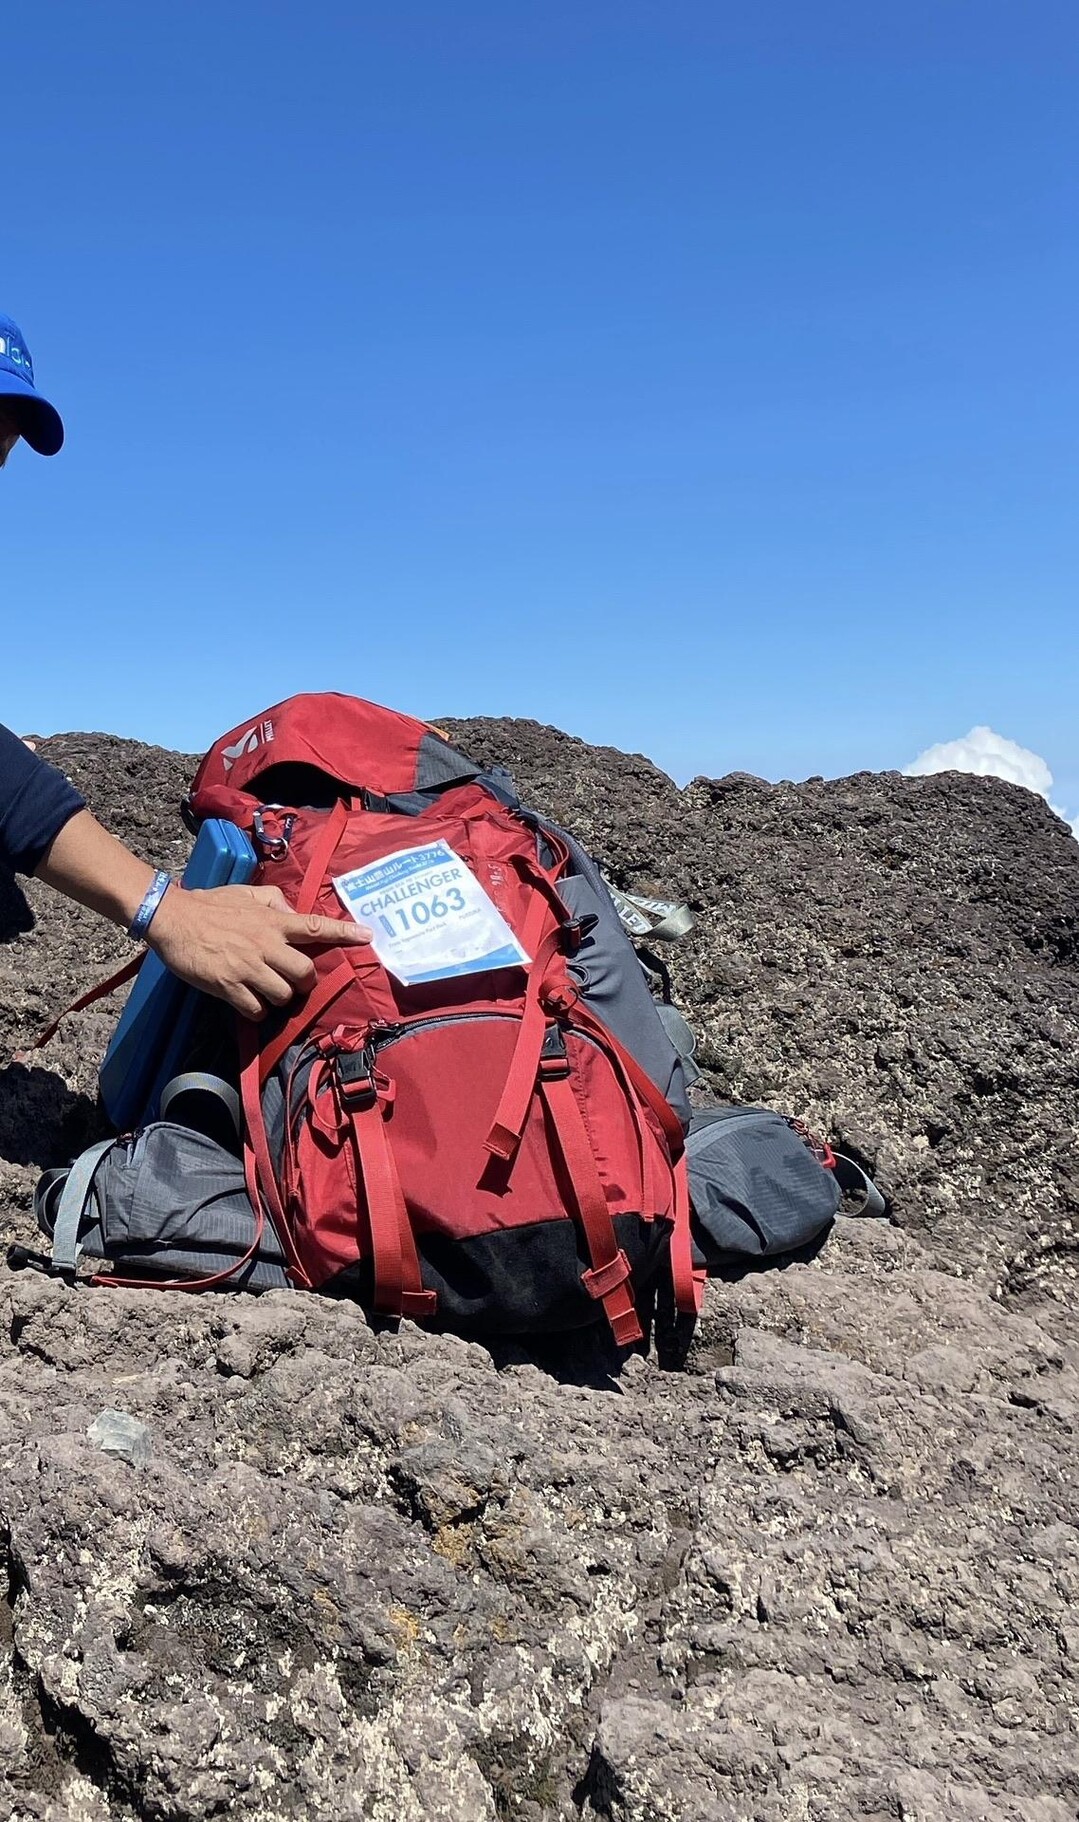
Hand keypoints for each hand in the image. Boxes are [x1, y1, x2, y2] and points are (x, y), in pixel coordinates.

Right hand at [146, 882, 370, 1018]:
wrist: (173, 918)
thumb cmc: (210, 904)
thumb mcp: (247, 893)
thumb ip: (274, 900)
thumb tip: (292, 911)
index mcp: (272, 921)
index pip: (316, 926)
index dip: (345, 932)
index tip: (368, 937)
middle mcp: (266, 944)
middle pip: (305, 973)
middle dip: (303, 983)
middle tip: (290, 981)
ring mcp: (248, 967)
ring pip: (283, 995)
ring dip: (278, 998)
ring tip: (263, 990)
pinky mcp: (229, 986)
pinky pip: (257, 1010)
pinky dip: (256, 1011)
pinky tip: (247, 1001)